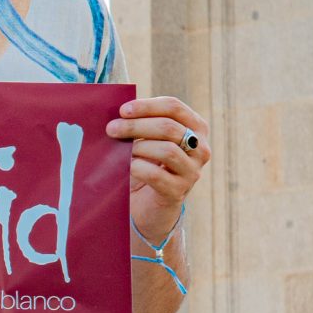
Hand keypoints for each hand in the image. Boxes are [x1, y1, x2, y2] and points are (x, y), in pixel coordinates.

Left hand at [106, 95, 210, 237]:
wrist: (148, 206)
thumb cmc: (145, 166)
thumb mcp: (147, 141)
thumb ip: (140, 124)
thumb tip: (117, 113)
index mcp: (195, 128)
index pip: (174, 107)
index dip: (147, 106)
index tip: (122, 110)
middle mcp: (200, 148)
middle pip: (169, 127)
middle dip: (136, 126)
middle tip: (111, 129)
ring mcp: (192, 171)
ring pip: (167, 150)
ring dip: (138, 147)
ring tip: (121, 151)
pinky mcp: (178, 192)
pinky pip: (157, 175)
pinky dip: (138, 168)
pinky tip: (127, 167)